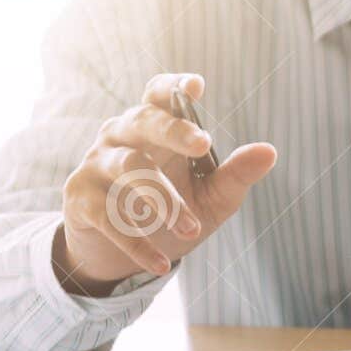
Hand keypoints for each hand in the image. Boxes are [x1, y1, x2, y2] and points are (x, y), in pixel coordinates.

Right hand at [55, 73, 276, 294]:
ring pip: (130, 167)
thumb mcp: (211, 196)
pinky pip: (108, 217)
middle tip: (204, 143)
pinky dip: (137, 244)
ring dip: (163, 198)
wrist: (119, 251)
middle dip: (173, 130)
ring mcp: (97, 164)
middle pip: (143, 120)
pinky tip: (161, 264)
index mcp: (153, 127)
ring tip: (191, 230)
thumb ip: (236, 174)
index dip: (174, 86)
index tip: (196, 85)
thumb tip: (270, 152)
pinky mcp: (80, 198)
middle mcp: (121, 137)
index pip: (159, 95)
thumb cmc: (171, 209)